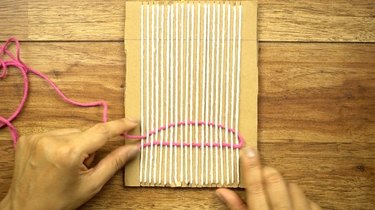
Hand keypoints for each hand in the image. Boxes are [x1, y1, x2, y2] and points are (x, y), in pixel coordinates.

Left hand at [0, 118, 138, 209]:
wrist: (25, 209)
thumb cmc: (58, 201)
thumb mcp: (91, 185)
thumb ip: (114, 163)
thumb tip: (133, 148)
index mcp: (68, 153)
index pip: (101, 132)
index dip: (120, 125)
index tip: (134, 120)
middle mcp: (51, 140)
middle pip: (86, 132)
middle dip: (90, 146)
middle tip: (84, 165)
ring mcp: (37, 138)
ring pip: (71, 131)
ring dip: (75, 143)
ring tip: (67, 164)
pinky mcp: (28, 138)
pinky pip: (56, 133)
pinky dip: (61, 143)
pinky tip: (56, 159)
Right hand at [216, 148, 320, 209]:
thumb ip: (236, 209)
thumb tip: (221, 191)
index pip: (255, 187)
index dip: (250, 166)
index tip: (248, 150)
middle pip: (275, 180)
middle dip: (267, 173)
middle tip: (262, 177)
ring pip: (294, 186)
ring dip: (284, 187)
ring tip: (278, 198)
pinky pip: (309, 198)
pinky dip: (300, 198)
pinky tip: (293, 207)